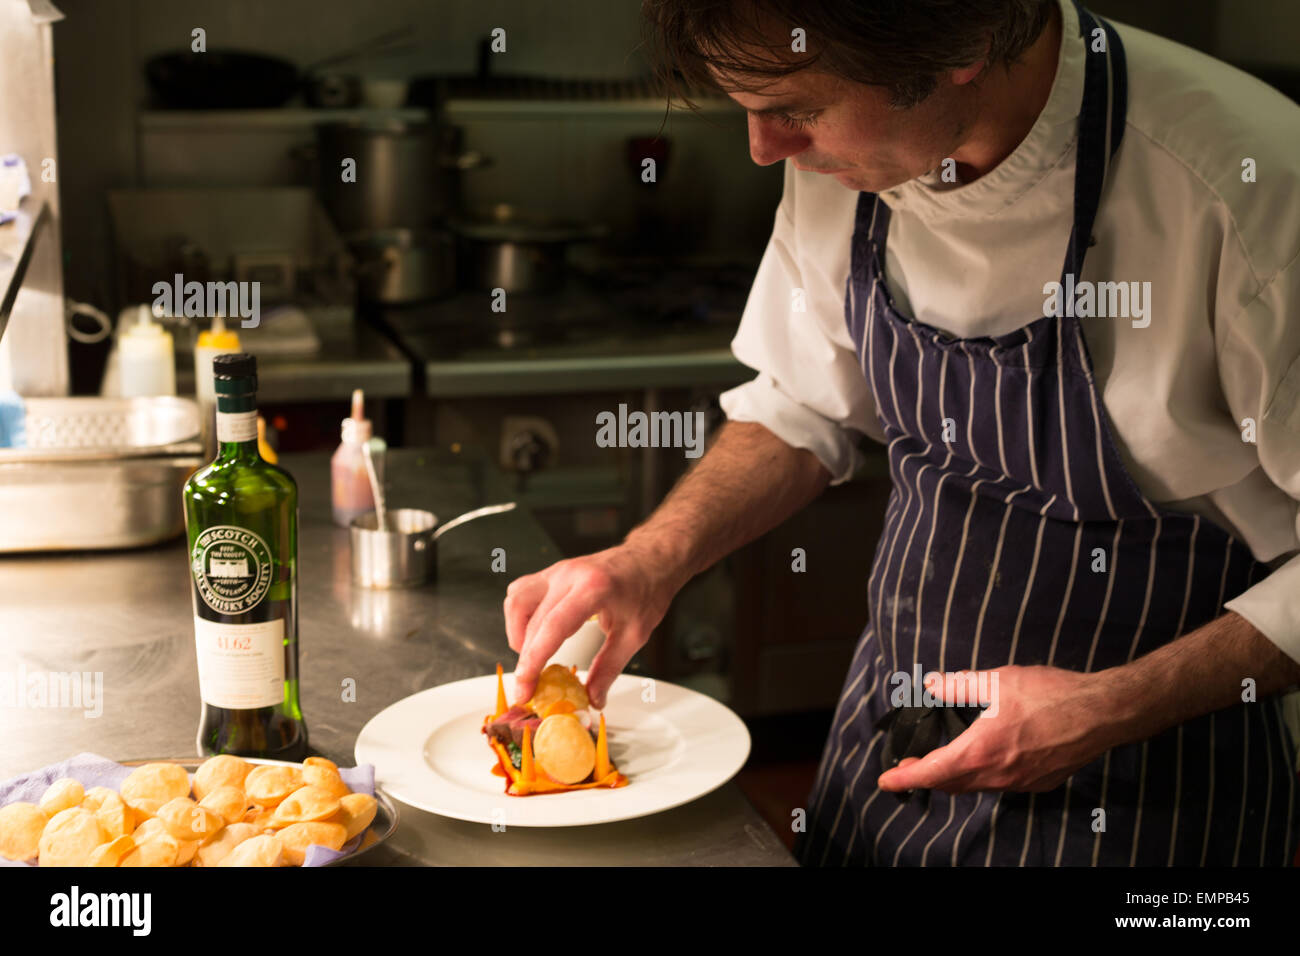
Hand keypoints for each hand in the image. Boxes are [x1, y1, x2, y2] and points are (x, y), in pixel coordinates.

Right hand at [504, 543, 681, 709]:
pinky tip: (535, 635)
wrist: (650, 559)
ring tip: (533, 657)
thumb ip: (609, 669)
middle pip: (532, 620)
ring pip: (517, 601)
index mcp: (593, 588)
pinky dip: (521, 618)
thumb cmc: (647, 590)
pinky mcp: (552, 572)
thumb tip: (593, 699)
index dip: (533, 660)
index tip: (525, 687)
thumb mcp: (634, 635)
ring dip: (518, 634)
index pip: (552, 626)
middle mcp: (569, 575)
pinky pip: (522, 593)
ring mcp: (557, 570)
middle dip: (526, 658)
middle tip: (530, 687)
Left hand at [876, 665, 1125, 793]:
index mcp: (982, 750)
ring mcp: (1020, 782)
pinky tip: (980, 760)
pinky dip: (978, 777)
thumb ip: (959, 684)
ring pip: (975, 787)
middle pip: (951, 784)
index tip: (886, 780)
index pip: (933, 773)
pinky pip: (998, 785)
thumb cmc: (1051, 694)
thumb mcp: (997, 680)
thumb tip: (931, 685)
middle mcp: (999, 774)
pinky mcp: (1037, 782)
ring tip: (938, 764)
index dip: (905, 778)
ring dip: (952, 778)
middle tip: (907, 766)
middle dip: (925, 778)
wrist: (1102, 713)